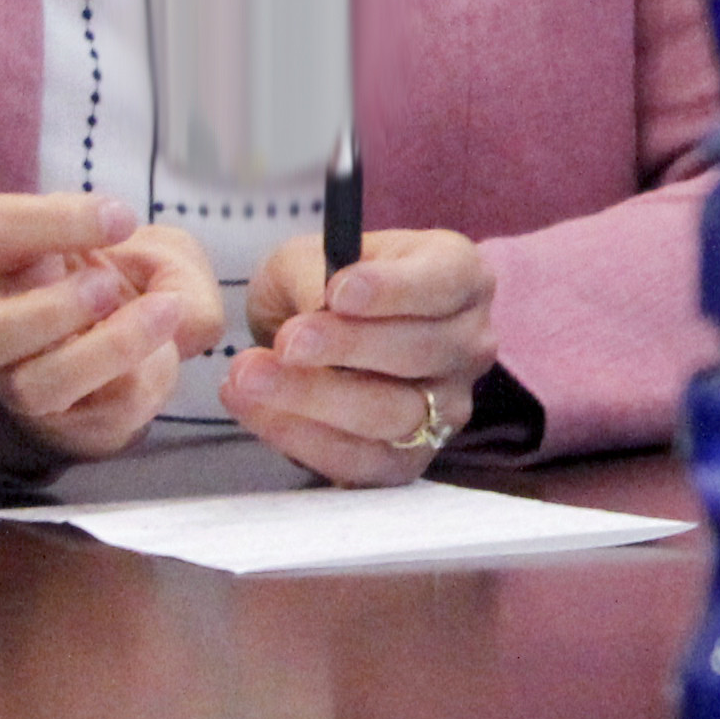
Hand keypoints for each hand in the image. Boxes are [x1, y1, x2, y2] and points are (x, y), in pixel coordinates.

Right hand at [0, 194, 222, 464]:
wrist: (127, 362)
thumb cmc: (126, 286)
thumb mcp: (156, 252)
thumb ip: (172, 266)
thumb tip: (177, 306)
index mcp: (4, 259)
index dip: (55, 222)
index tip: (123, 219)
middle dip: (47, 311)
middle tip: (109, 286)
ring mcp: (20, 382)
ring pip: (32, 387)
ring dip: (105, 350)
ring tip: (161, 312)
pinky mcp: (66, 421)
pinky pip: (101, 411)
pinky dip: (144, 377)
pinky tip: (162, 353)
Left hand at [227, 225, 499, 487]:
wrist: (313, 337)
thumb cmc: (323, 286)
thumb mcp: (313, 257)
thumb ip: (319, 276)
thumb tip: (318, 310)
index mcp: (461, 278)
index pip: (444, 282)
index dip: (394, 290)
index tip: (337, 292)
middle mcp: (469, 344)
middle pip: (422, 351)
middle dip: (347, 347)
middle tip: (287, 341)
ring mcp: (448, 408)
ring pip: (394, 413)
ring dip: (316, 398)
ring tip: (250, 376)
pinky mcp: (411, 458)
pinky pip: (364, 462)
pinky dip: (305, 439)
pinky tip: (257, 411)